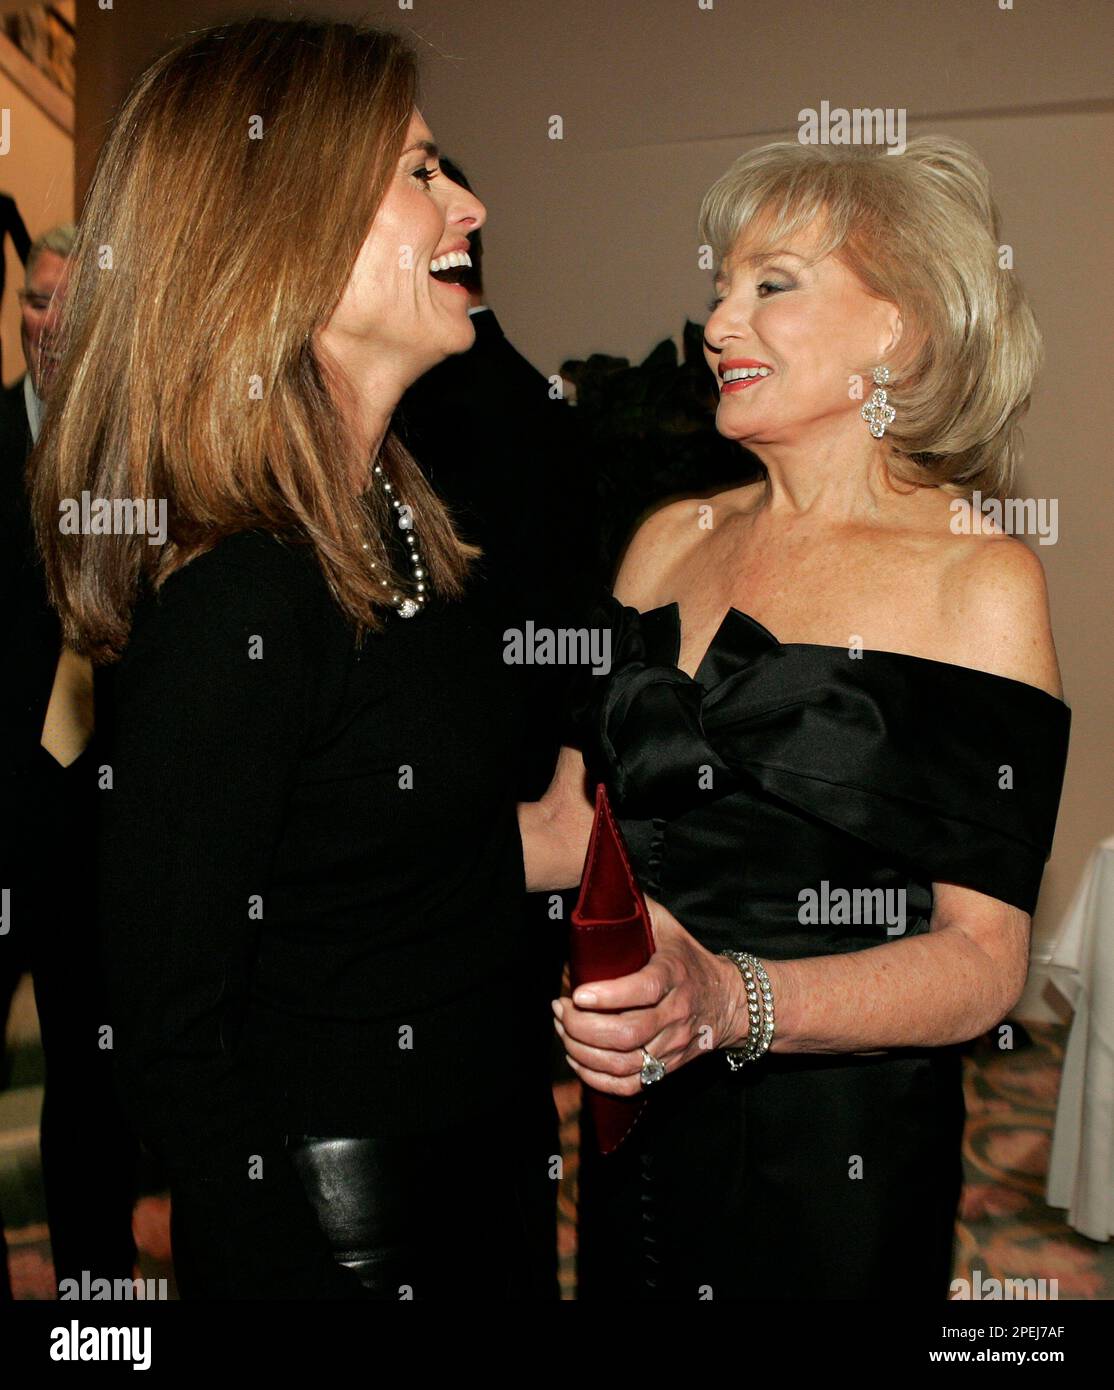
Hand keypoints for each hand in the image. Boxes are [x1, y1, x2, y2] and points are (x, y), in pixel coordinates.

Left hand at [553, 896, 746, 1095]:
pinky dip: (598, 1079)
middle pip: (627, 1033)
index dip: (607, 996)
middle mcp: (675, 1014)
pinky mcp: (667, 1068)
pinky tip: (578, 1060)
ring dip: (584, 1052)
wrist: (732, 1001)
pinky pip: (630, 1086)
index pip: (643, 990)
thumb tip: (601, 888)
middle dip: (583, 1026)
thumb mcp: (668, 926)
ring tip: (563, 1030)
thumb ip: (636, 907)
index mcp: (674, 976)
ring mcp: (672, 1045)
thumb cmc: (689, 958)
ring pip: (625, 1063)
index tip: (576, 993)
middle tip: (559, 1009)